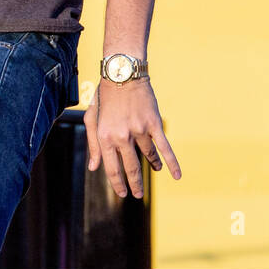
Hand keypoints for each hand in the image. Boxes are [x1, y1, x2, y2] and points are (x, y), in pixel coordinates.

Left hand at [85, 77, 180, 198]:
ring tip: (154, 169)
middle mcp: (121, 136)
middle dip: (134, 184)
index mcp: (105, 137)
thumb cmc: (104, 97)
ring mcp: (138, 130)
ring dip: (152, 166)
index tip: (123, 193)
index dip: (117, 184)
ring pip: (148, 156)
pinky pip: (164, 147)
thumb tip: (93, 168)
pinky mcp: (153, 123)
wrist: (122, 74)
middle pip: (130, 168)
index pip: (112, 168)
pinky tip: (176, 175)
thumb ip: (93, 144)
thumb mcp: (92, 119)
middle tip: (137, 194)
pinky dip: (171, 162)